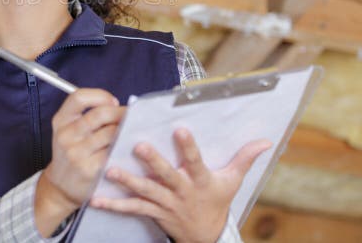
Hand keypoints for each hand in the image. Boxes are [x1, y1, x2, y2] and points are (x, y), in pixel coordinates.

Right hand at [34, 88, 122, 235]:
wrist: (60, 187)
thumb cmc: (72, 154)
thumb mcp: (69, 131)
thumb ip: (87, 116)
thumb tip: (120, 107)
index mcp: (60, 121)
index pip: (79, 98)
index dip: (100, 96)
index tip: (113, 102)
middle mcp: (65, 135)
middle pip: (99, 114)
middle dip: (120, 113)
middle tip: (130, 116)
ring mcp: (76, 153)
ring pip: (110, 133)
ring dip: (125, 130)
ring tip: (131, 131)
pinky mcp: (89, 169)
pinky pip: (113, 152)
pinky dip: (124, 147)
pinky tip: (127, 147)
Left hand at [90, 128, 271, 242]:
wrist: (206, 238)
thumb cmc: (216, 202)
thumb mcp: (232, 181)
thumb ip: (244, 158)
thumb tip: (265, 140)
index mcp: (200, 181)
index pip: (196, 161)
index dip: (188, 146)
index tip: (180, 129)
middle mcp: (182, 192)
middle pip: (166, 176)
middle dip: (153, 162)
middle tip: (138, 147)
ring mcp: (166, 204)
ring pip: (146, 192)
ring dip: (128, 182)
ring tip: (111, 171)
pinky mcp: (154, 213)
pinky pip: (132, 209)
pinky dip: (114, 205)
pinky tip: (97, 199)